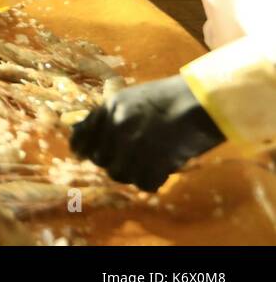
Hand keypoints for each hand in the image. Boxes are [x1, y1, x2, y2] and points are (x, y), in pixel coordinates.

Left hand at [70, 76, 224, 191]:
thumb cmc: (168, 98)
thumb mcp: (129, 98)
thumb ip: (105, 115)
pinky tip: (159, 171)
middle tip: (127, 160)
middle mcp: (119, 126)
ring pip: (119, 174)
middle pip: (100, 160)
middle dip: (111, 162)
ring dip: (131, 173)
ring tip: (145, 164)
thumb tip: (79, 134)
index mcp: (111, 108)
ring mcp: (138, 145)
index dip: (81, 149)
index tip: (82, 156)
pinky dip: (151, 180)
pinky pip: (144, 183)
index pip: (82, 136)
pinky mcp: (158, 161)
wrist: (203, 101)